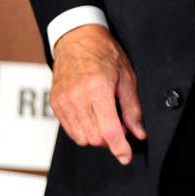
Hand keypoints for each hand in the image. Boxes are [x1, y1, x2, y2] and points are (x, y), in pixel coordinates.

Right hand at [50, 23, 145, 164]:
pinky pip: (70, 130)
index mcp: (98, 89)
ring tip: (107, 120)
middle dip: (111, 140)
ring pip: (81, 138)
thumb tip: (139, 132)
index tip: (126, 156)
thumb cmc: (105, 53)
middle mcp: (77, 98)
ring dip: (97, 137)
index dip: (120, 147)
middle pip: (94, 138)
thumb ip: (132, 108)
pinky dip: (84, 130)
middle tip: (121, 127)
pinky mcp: (55, 104)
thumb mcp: (127, 77)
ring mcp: (63, 102)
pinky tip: (93, 117)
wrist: (77, 39)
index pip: (109, 130)